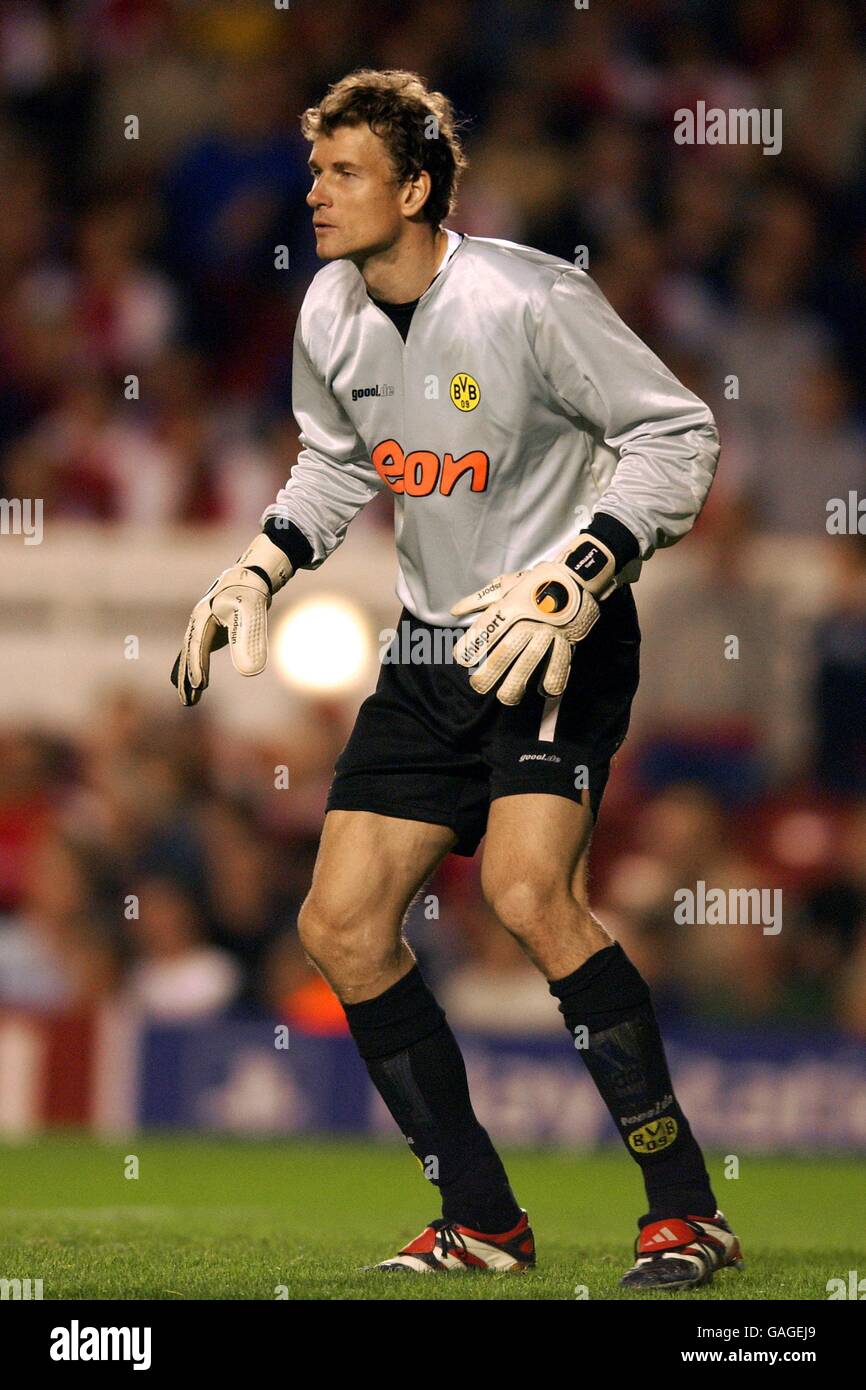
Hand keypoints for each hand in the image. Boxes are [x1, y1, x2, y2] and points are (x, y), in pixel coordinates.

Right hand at [171, 533, 292, 705]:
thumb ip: (249, 641)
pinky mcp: (206, 634)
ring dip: (188, 679)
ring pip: (190, 657)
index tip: (200, 685)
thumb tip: (250, 673)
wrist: (248, 580)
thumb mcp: (253, 615)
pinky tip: (190, 686)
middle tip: (188, 702)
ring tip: (188, 701)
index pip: (198, 645)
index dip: (198, 666)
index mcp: (204, 616)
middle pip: (189, 655)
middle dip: (188, 679)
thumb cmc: (251, 595)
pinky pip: (195, 654)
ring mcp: (199, 628)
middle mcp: (197, 623)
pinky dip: (191, 669)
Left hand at [449, 535, 615, 704]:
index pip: (487, 629)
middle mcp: (528, 620)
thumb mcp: (507, 583)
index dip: (472, 646)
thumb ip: (479, 599)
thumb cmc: (537, 581)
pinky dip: (553, 679)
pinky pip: (560, 663)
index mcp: (511, 605)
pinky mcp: (567, 639)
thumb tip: (454, 611)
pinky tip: (542, 692)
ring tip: (506, 698)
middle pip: (506, 650)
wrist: (577, 575)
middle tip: (478, 686)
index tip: (462, 660)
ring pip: (531, 661)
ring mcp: (549, 632)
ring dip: (517, 683)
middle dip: (490, 672)